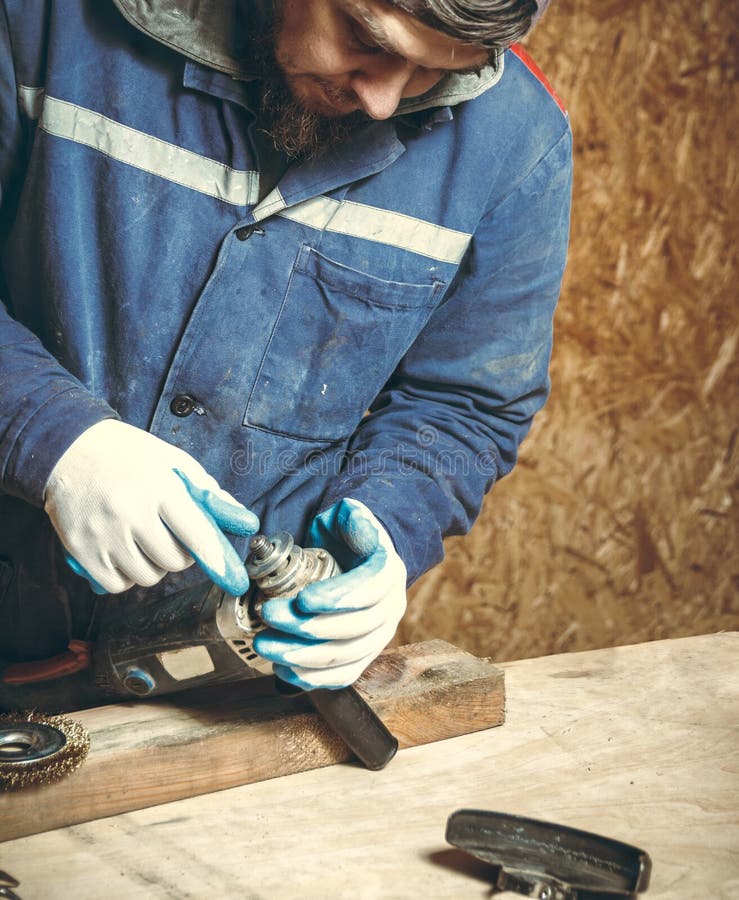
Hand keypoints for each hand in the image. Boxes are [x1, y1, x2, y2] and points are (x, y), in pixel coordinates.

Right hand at [44, 419, 258, 594]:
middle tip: (170, 537)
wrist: (67, 448)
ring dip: (153, 566)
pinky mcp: (81, 549)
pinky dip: (126, 576)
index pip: (196, 534)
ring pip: (147, 576)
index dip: (215, 558)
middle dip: (180, 555)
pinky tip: (123, 553)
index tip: (229, 575)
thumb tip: (240, 518)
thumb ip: (206, 490)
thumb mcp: (172, 460)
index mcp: (159, 487)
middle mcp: (130, 511)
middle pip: (174, 561)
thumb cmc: (127, 454)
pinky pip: (117, 585)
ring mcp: (103, 533)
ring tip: (143, 541)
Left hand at [253, 498, 406, 688]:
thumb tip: (354, 519)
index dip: (336, 598)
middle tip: (269, 616)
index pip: (368, 591)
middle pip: (353, 629)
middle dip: (307, 628)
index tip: (301, 599)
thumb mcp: (348, 515)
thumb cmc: (346, 538)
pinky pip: (342, 677)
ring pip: (345, 657)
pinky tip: (283, 670)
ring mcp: (378, 636)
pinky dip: (312, 679)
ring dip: (302, 657)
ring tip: (265, 645)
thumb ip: (351, 515)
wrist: (355, 560)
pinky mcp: (363, 656)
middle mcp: (390, 608)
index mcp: (388, 572)